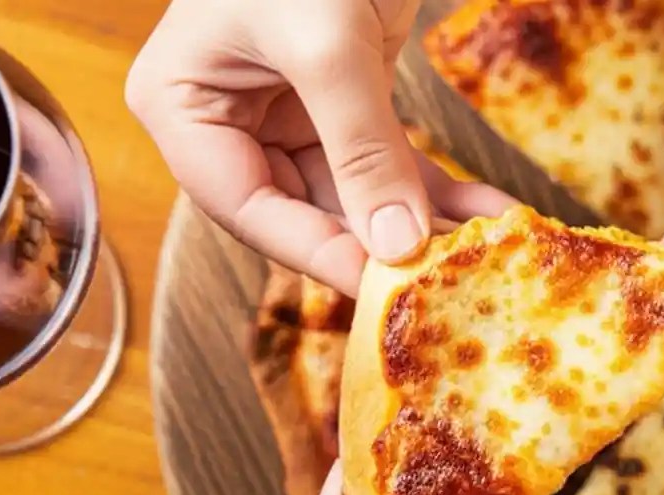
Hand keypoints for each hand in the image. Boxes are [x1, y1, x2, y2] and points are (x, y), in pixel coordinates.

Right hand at [125, 0, 514, 295]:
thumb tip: (398, 247)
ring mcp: (283, 109)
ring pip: (348, 192)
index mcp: (182, 105)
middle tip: (440, 275)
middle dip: (374, 237)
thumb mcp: (327, 43)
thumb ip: (359, 148)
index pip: (243, 204)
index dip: (311, 248)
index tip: (379, 282)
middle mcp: (226, 117)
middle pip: (298, 206)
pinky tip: (481, 212)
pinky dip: (430, 185)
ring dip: (416, 218)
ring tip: (480, 250)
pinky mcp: (339, 97)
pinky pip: (380, 158)